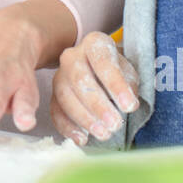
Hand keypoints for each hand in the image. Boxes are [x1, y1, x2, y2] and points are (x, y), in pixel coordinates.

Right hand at [50, 31, 138, 145]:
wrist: (97, 68)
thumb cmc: (116, 70)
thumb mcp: (128, 71)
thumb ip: (128, 84)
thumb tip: (127, 104)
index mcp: (94, 43)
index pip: (103, 62)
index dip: (116, 85)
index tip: (129, 106)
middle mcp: (72, 56)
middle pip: (80, 80)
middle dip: (99, 105)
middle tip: (115, 124)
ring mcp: (59, 75)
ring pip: (66, 97)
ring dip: (85, 118)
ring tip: (104, 134)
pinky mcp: (53, 95)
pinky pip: (55, 111)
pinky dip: (68, 127)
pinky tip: (82, 138)